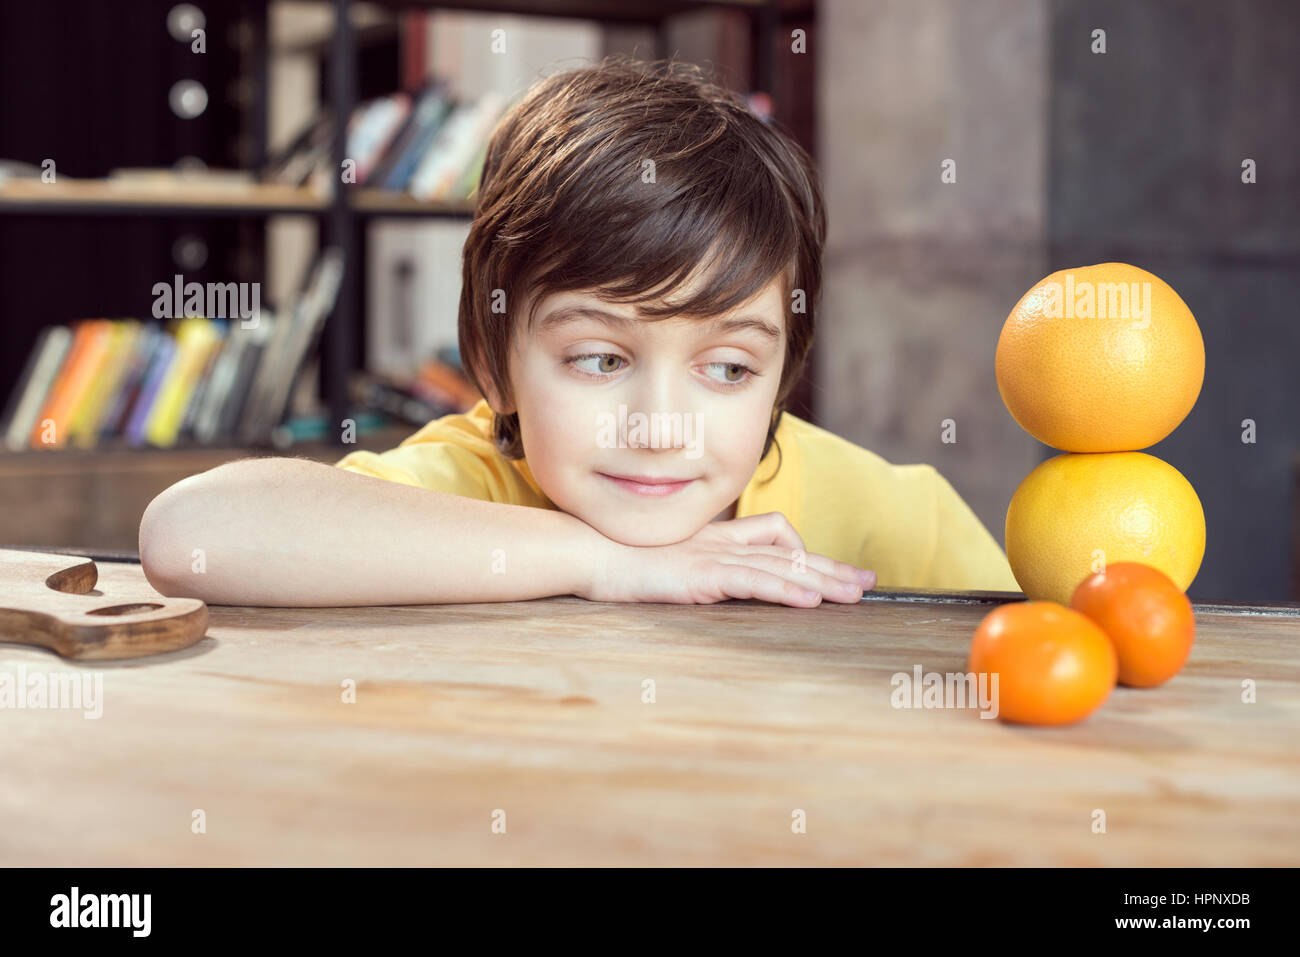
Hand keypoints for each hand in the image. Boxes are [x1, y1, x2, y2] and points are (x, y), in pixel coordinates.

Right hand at [579, 510, 876, 606]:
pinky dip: (785, 589)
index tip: (832, 571)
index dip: (806, 550)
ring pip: (780, 565)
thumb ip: (693, 567)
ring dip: (822, 580)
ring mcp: (712, 557)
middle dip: (831, 567)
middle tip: (868, 582)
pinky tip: (809, 601)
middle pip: (789, 550)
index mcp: (714, 539)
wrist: (586, 552)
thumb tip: (709, 582)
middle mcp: (720, 543)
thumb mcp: (665, 562)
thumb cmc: (617, 560)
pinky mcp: (701, 575)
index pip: (772, 535)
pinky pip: (753, 581)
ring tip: (855, 595)